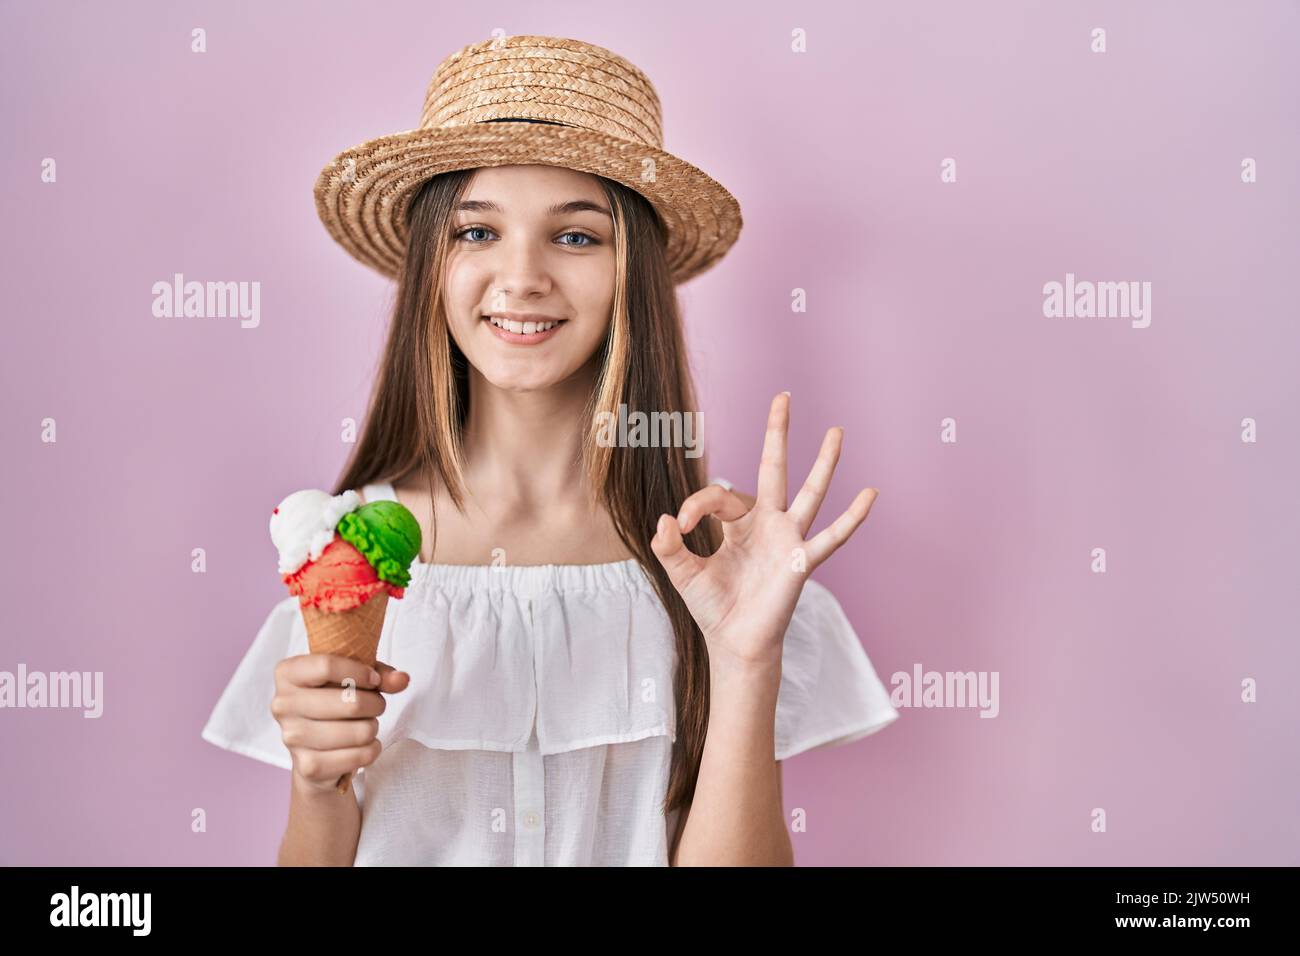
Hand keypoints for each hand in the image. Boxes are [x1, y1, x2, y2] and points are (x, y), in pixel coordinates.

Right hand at [271, 655, 409, 793]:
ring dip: (373, 728)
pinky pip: (360, 756)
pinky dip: (372, 749)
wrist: (314, 748)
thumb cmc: (333, 701)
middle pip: (350, 702)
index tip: (374, 680)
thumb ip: (379, 674)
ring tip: (366, 725)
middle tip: (375, 706)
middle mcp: (282, 705)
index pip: (326, 665)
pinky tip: (363, 745)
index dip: (360, 672)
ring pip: (360, 732)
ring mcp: (292, 738)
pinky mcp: (308, 767)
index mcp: (287, 674)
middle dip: (376, 704)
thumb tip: (402, 679)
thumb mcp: (354, 677)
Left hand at [650, 391, 878, 670]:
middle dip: (777, 433)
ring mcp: (788, 538)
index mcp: (737, 523)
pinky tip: (871, 493)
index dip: (694, 506)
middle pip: (773, 468)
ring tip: (837, 431)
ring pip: (809, 492)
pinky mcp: (801, 560)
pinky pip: (832, 537)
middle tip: (783, 396)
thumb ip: (669, 547)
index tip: (678, 528)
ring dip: (823, 462)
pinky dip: (851, 517)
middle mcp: (766, 523)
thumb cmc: (713, 607)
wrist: (734, 643)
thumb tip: (664, 520)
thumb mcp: (682, 573)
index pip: (718, 495)